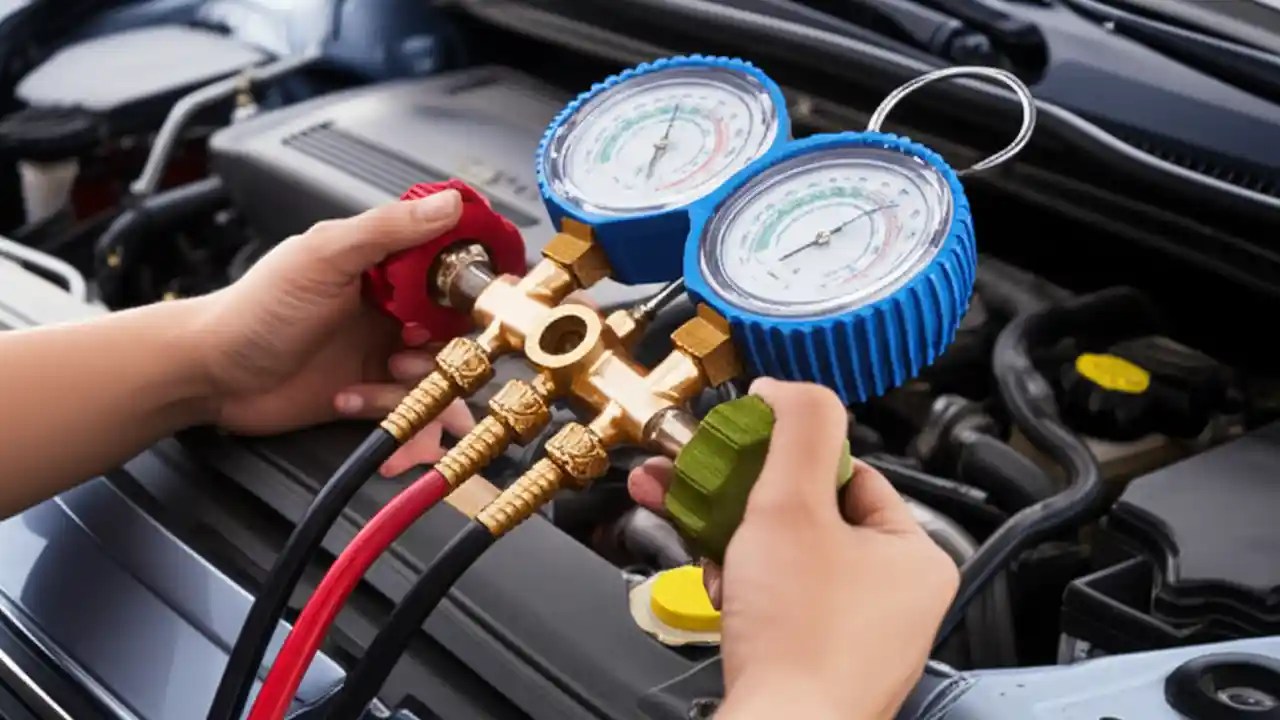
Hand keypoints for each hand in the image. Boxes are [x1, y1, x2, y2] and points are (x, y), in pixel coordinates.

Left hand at [191, 190, 475, 471]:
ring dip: (419, 379)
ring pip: (436, 369)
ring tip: (387, 373)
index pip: (445, 263)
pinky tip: (348, 395)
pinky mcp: (369, 392)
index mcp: (381, 265)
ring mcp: (379, 350)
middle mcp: (386, 306)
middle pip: (452, 324)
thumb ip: (388, 229)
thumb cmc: (255, 309)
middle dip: (448, 342)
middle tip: (417, 344)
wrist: (212, 374)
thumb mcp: (325, 256)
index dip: (468, 279)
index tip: (480, 294)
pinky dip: (384, 405)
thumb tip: (448, 203)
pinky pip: (405, 404)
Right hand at [628, 379, 958, 718]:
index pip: (849, 472)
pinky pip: (778, 600)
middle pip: (807, 514)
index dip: (789, 457)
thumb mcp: (792, 506)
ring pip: (785, 557)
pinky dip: (742, 585)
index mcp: (914, 556)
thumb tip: (790, 387)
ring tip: (689, 523)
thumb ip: (797, 430)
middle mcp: (893, 596)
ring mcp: (855, 631)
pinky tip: (715, 582)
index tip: (744, 448)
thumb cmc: (800, 640)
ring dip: (732, 538)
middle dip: (741, 498)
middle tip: (700, 481)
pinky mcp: (816, 657)